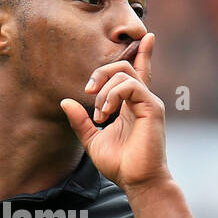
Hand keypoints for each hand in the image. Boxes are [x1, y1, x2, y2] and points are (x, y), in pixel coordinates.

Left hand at [60, 32, 170, 192]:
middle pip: (123, 66)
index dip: (142, 52)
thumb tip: (66, 102)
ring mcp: (149, 102)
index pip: (138, 72)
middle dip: (100, 73)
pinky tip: (106, 112)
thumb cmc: (120, 164)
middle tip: (87, 92)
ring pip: (124, 73)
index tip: (146, 37)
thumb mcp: (92, 140)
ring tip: (99, 114)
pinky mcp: (152, 107)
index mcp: (131, 105)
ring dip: (104, 90)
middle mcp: (142, 99)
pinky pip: (130, 86)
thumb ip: (80, 121)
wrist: (137, 181)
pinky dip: (112, 95)